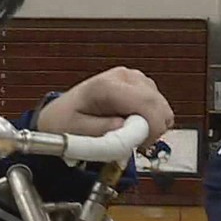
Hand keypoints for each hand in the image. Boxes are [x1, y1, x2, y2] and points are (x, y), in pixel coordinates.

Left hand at [35, 66, 173, 147]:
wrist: (60, 115)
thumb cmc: (65, 123)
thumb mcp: (76, 134)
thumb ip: (101, 131)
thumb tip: (126, 127)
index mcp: (105, 86)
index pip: (146, 102)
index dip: (152, 127)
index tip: (142, 145)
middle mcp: (122, 76)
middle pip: (158, 103)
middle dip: (152, 128)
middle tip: (133, 143)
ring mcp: (132, 76)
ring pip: (161, 104)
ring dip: (150, 124)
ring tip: (128, 132)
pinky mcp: (138, 82)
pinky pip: (157, 104)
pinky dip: (150, 118)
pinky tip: (132, 123)